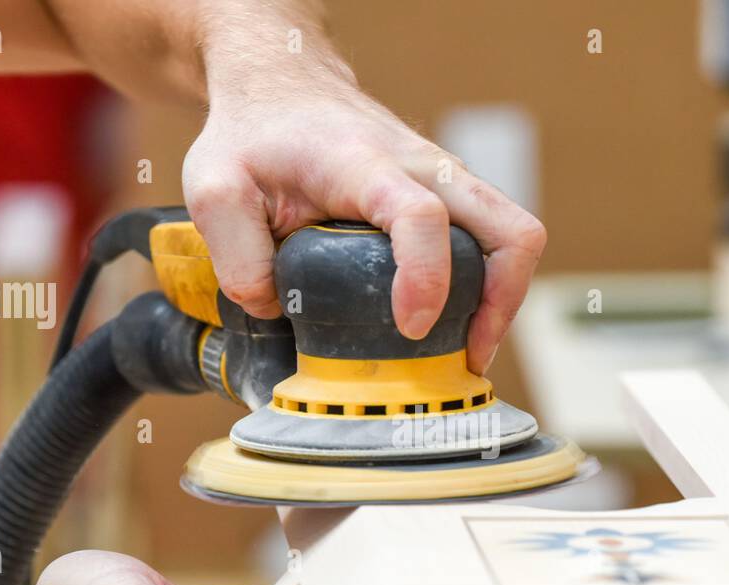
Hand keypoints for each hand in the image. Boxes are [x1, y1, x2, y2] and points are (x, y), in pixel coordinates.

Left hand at [183, 83, 547, 373]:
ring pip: (514, 237)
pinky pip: (495, 240)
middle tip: (468, 355)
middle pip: (510, 230)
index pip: (422, 218)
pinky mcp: (450, 195)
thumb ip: (236, 256)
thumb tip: (277, 310)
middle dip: (501, 302)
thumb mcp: (214, 188)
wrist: (283, 85)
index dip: (427, 278)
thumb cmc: (254, 135)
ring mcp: (445, 180)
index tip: (411, 328)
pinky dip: (489, 286)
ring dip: (502, 300)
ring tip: (467, 351)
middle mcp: (423, 168)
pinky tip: (454, 324)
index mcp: (365, 165)